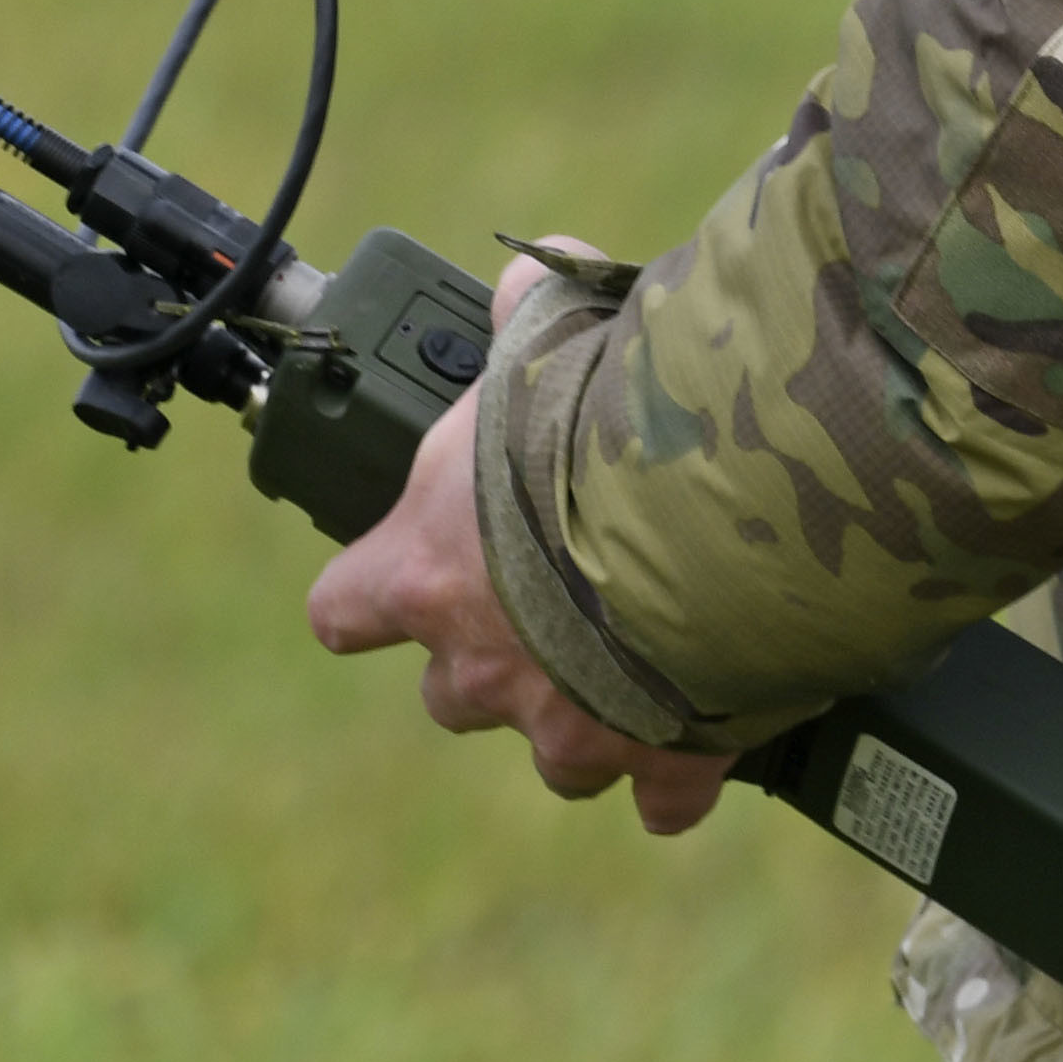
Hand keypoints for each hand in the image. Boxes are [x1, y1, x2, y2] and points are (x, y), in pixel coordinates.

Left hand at [302, 256, 741, 837]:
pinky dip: (682, 776)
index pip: (342, 610)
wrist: (720, 513)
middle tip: (544, 610)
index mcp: (426, 570)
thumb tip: (531, 264)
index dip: (364, 599)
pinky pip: (664, 797)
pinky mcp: (665, 762)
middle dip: (492, 664)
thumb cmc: (608, 421)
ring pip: (556, 757)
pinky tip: (702, 745)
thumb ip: (527, 308)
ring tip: (635, 669)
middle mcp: (483, 664)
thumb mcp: (549, 337)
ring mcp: (572, 725)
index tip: (390, 581)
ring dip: (585, 721)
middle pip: (451, 698)